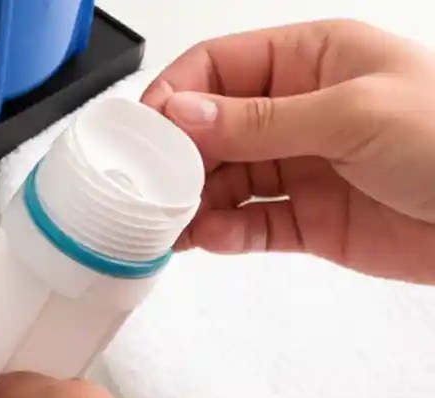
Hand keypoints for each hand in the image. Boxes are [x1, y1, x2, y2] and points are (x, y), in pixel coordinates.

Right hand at [141, 20, 434, 283]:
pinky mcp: (310, 220)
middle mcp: (301, 110)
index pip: (219, 66)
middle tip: (148, 186)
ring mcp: (304, 166)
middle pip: (211, 128)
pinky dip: (223, 233)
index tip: (144, 132)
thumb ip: (260, 119)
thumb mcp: (353, 114)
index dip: (175, 95)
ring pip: (224, 181)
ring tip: (169, 222)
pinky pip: (249, 224)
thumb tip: (182, 113)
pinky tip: (208, 239)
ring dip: (192, 201)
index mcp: (313, 59)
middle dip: (176, 157)